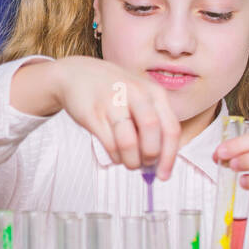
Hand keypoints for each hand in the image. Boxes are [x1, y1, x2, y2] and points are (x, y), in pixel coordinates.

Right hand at [45, 56, 179, 178]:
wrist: (76, 74)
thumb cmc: (112, 90)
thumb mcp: (139, 97)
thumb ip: (153, 123)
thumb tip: (160, 161)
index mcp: (153, 92)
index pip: (171, 129)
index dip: (170, 157)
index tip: (164, 175)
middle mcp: (136, 94)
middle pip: (152, 132)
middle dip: (150, 157)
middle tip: (145, 165)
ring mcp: (113, 103)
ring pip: (129, 142)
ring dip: (131, 161)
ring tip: (129, 163)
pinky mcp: (94, 114)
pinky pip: (110, 144)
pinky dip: (115, 157)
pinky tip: (115, 155)